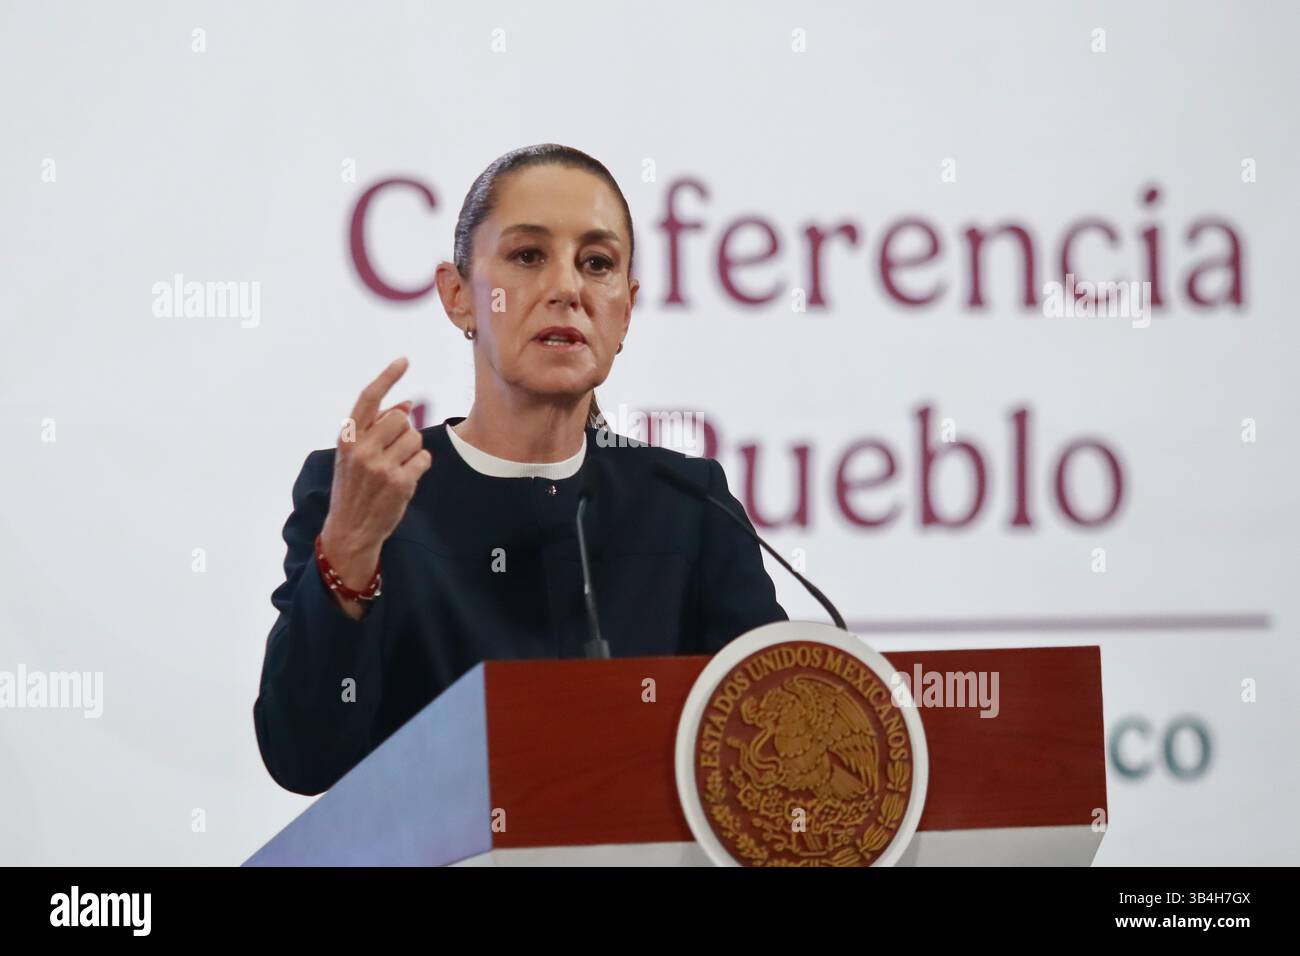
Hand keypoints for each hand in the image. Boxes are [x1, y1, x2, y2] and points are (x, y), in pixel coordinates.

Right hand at [319, 357, 431, 589]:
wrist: (350, 529)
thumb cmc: (355, 487)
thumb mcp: (354, 455)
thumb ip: (375, 428)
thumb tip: (407, 403)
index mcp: (347, 438)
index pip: (368, 398)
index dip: (387, 377)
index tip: (404, 361)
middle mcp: (361, 449)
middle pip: (400, 419)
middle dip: (404, 431)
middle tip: (393, 451)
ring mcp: (380, 466)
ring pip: (415, 437)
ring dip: (412, 450)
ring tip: (396, 467)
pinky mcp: (399, 482)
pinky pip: (424, 458)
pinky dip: (419, 466)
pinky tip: (405, 479)